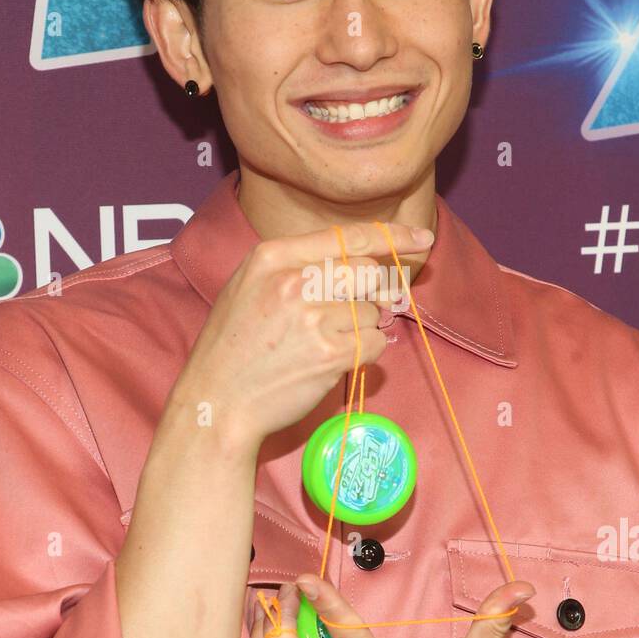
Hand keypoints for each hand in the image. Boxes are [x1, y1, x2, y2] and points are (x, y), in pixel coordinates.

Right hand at [167, 220, 434, 450]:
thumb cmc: (234, 346)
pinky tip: (334, 361)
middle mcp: (294, 280)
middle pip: (366, 272)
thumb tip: (366, 267)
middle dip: (374, 292)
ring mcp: (313, 317)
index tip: (422, 237)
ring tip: (324, 344)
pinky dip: (366, 353)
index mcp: (272, 256)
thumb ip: (300, 266)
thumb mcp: (251, 285)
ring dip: (363, 328)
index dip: (392, 236)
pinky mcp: (330, 354)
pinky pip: (376, 343)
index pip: (348, 236)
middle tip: (361, 312)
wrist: (216, 401)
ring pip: (373, 311)